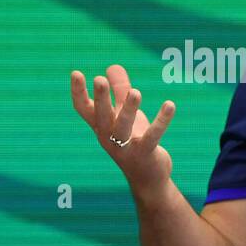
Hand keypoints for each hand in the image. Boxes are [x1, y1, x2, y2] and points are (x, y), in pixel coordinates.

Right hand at [70, 64, 174, 191]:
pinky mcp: (145, 153)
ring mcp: (126, 147)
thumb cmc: (133, 143)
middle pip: (101, 117)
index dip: (78, 93)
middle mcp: (109, 137)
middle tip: (99, 79)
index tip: (75, 73)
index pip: (84, 109)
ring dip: (128, 109)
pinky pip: (152, 136)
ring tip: (135, 92)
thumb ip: (119, 91)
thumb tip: (112, 66)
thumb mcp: (124, 115)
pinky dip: (161, 121)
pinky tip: (170, 105)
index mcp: (101, 126)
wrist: (147, 179)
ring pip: (123, 127)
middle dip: (100, 99)